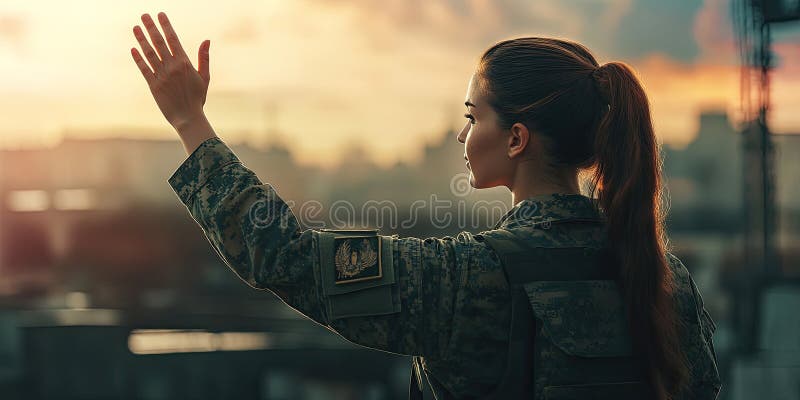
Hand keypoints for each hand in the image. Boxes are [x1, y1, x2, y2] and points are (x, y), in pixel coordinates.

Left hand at [130, 12, 210, 131]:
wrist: (188, 117)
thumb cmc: (198, 98)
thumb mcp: (204, 77)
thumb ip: (203, 58)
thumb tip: (206, 40)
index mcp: (184, 63)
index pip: (173, 39)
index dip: (166, 26)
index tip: (160, 14)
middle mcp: (172, 67)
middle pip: (159, 42)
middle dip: (151, 27)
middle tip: (144, 15)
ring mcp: (161, 76)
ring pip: (149, 53)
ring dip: (141, 39)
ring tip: (135, 27)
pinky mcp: (153, 85)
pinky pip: (144, 68)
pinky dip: (138, 58)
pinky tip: (133, 48)